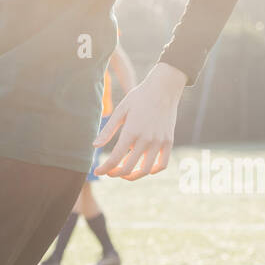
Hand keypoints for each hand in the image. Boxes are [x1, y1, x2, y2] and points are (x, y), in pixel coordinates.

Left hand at [93, 62, 187, 179]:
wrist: (164, 88)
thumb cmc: (139, 97)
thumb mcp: (120, 111)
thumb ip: (108, 130)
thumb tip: (95, 146)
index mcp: (131, 132)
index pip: (114, 159)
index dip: (104, 169)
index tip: (97, 172)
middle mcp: (146, 139)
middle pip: (128, 168)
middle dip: (115, 173)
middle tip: (109, 172)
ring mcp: (159, 142)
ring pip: (145, 170)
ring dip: (132, 176)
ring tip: (125, 173)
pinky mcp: (169, 141)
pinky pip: (162, 164)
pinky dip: (152, 170)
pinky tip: (144, 169)